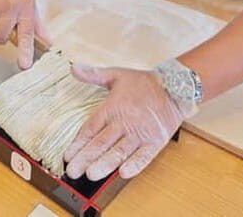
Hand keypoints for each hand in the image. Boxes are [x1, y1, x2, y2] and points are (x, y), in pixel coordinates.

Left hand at [63, 65, 188, 180]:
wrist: (175, 87)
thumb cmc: (143, 83)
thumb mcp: (116, 74)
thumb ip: (93, 74)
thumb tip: (73, 68)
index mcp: (112, 108)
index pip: (91, 128)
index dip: (78, 143)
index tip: (67, 156)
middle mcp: (124, 122)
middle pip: (101, 143)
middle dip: (85, 158)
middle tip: (73, 172)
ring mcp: (140, 133)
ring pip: (119, 152)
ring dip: (105, 164)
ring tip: (92, 175)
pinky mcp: (155, 141)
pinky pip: (144, 156)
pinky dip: (135, 165)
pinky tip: (123, 174)